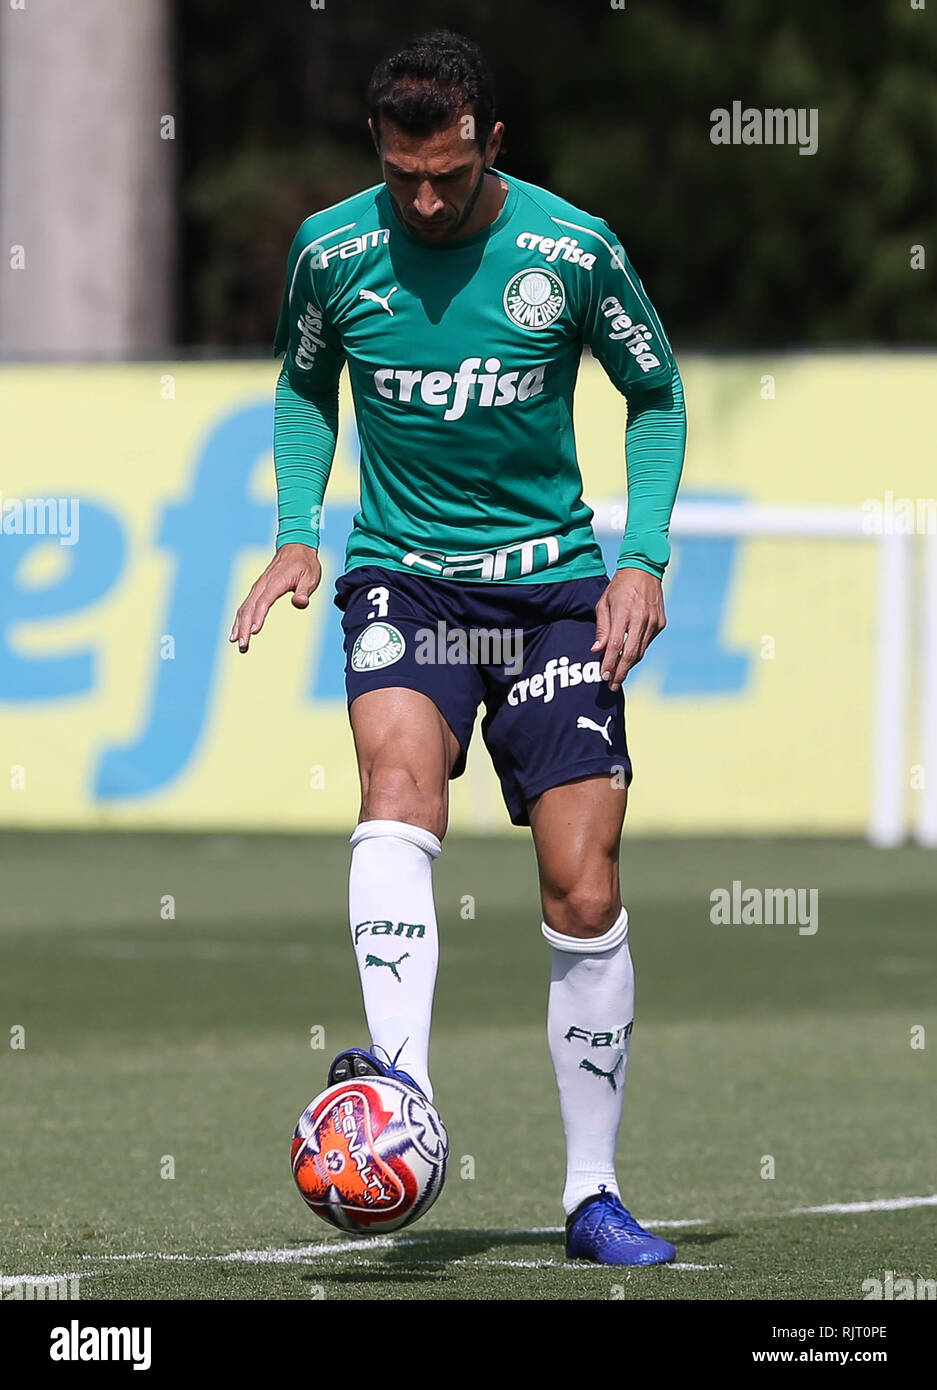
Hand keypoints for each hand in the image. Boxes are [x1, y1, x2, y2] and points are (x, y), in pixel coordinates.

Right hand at [229, 543, 320, 652]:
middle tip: (243, 646)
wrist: (295, 548)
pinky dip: (240, 619)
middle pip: (249, 608)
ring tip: (237, 643)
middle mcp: (262, 585)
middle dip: (244, 628)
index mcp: (275, 582)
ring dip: (239, 626)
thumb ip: (304, 591)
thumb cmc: (304, 565)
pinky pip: (245, 606)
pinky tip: (237, 632)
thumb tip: (301, 603)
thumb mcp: (310, 576)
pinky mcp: (257, 590)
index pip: (264, 602)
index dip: (258, 617)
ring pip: (244, 608)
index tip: (254, 632)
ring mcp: (258, 587)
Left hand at [592, 568, 665, 690]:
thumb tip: (596, 650)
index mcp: (624, 612)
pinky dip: (637, 652)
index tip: (604, 676)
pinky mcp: (660, 623)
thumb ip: (601, 628)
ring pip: (641, 651)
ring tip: (618, 677)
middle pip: (631, 653)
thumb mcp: (603, 603)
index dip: (610, 662)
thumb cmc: (619, 587)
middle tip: (612, 685)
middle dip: (621, 672)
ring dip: (629, 666)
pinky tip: (629, 659)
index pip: (616, 644)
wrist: (644, 570)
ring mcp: (653, 622)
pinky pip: (647, 642)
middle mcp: (641, 618)